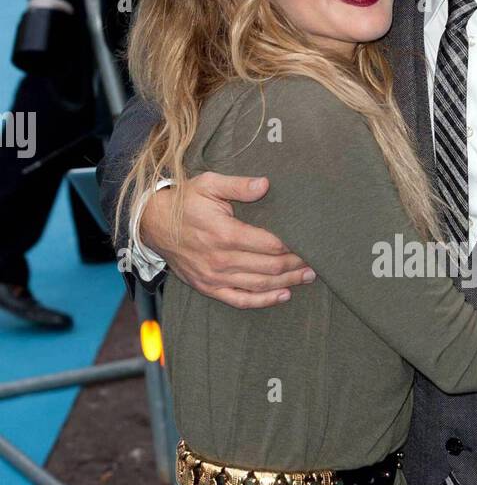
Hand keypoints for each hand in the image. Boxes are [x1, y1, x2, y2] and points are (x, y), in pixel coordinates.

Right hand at [140, 172, 316, 308]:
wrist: (151, 224)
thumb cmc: (184, 201)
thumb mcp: (209, 184)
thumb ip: (239, 186)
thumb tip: (265, 184)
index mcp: (224, 233)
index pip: (269, 244)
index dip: (292, 246)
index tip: (309, 243)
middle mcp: (220, 259)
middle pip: (269, 267)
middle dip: (295, 265)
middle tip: (316, 262)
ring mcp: (214, 277)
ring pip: (259, 285)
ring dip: (286, 282)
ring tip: (307, 277)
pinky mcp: (208, 287)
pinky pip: (240, 300)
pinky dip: (263, 300)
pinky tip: (282, 295)